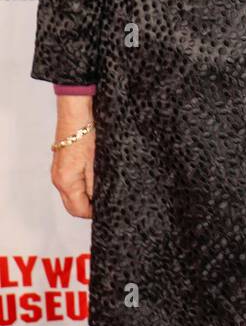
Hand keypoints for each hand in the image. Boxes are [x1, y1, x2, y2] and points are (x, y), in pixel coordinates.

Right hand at [51, 96, 94, 218]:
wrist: (76, 113)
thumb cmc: (85, 134)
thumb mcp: (96, 163)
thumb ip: (95, 186)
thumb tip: (97, 203)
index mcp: (66, 182)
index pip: (78, 210)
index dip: (93, 212)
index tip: (106, 208)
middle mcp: (58, 180)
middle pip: (72, 205)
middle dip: (87, 207)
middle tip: (105, 200)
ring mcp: (58, 172)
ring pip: (71, 195)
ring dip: (84, 196)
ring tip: (101, 187)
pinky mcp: (61, 164)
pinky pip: (70, 183)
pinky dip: (80, 186)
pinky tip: (92, 177)